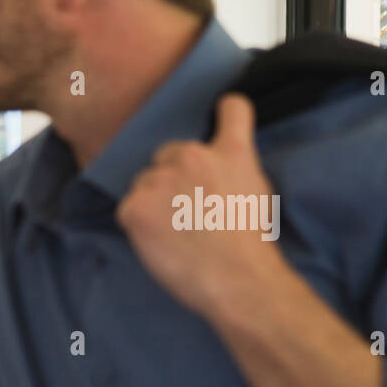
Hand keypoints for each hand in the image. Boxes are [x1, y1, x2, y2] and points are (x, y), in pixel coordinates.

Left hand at [116, 93, 289, 316]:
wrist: (236, 279)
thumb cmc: (251, 246)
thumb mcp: (257, 192)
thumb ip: (234, 168)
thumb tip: (217, 169)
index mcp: (231, 151)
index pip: (232, 107)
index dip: (225, 113)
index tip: (219, 118)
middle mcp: (192, 156)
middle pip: (169, 152)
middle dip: (173, 174)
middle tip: (186, 209)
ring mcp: (160, 180)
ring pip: (145, 181)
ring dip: (152, 199)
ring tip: (173, 231)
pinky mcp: (134, 207)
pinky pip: (129, 207)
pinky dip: (137, 223)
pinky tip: (157, 241)